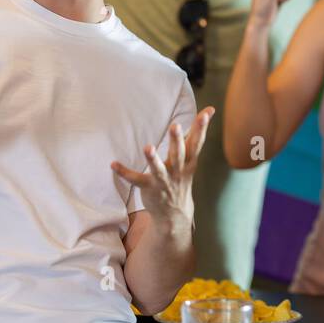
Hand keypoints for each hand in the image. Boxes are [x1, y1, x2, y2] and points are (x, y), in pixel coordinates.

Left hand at [111, 107, 213, 227]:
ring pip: (159, 169)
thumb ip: (196, 134)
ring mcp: (164, 180)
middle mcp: (178, 170)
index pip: (197, 142)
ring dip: (153, 159)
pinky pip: (136, 180)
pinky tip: (113, 164)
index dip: (201, 128)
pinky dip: (124, 172)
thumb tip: (210, 109)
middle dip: (177, 141)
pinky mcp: (149, 188)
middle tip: (175, 126)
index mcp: (189, 161)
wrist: (175, 213)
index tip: (205, 114)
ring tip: (148, 147)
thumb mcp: (192, 156)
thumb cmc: (181, 176)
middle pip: (179, 154)